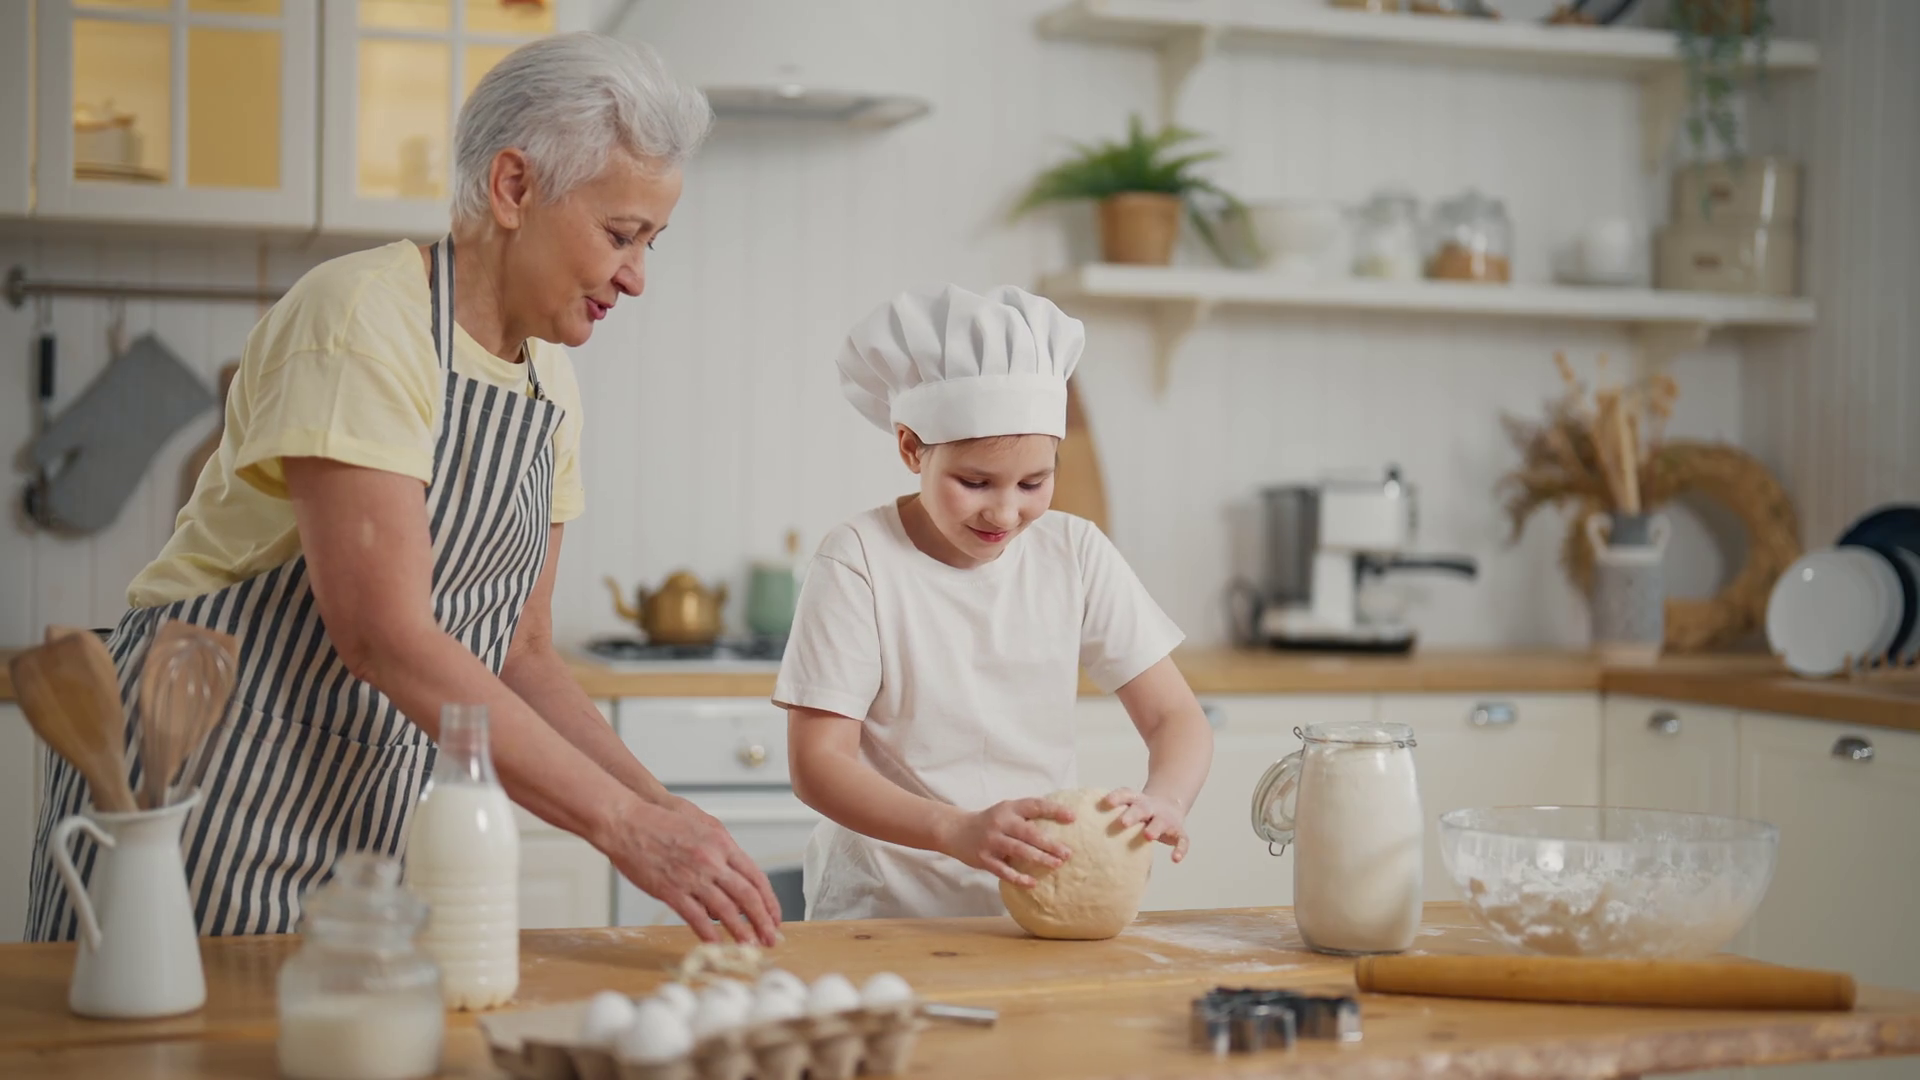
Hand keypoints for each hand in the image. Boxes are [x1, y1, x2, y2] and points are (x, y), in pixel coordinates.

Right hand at [601, 799, 782, 946]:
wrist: (628, 821)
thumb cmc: (661, 820)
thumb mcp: (702, 825)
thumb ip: (721, 847)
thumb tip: (736, 869)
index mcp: (722, 844)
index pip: (756, 877)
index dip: (769, 901)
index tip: (775, 917)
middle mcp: (712, 861)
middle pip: (748, 896)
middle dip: (763, 920)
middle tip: (772, 938)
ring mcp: (692, 877)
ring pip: (726, 910)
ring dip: (741, 931)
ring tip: (751, 947)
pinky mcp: (670, 891)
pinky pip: (696, 918)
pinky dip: (709, 934)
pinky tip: (717, 944)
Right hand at [937, 797, 1076, 888]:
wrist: (956, 830)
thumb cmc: (990, 822)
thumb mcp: (1006, 811)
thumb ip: (1026, 816)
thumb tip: (1060, 825)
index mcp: (1009, 808)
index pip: (1034, 805)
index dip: (1054, 810)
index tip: (1073, 817)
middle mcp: (1000, 822)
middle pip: (1028, 832)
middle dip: (1050, 843)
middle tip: (1068, 853)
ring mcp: (992, 841)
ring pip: (1019, 850)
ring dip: (1039, 858)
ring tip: (1056, 865)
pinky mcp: (984, 859)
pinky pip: (1004, 870)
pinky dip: (1018, 877)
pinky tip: (1032, 883)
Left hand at [1101, 787, 1189, 861]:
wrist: (1170, 805)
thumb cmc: (1139, 812)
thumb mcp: (1127, 808)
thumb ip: (1107, 817)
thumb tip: (1075, 831)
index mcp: (1136, 800)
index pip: (1126, 794)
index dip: (1116, 797)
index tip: (1106, 803)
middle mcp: (1151, 807)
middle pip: (1142, 807)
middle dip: (1133, 814)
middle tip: (1122, 822)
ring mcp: (1165, 819)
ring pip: (1161, 821)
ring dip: (1155, 827)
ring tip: (1148, 835)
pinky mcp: (1178, 831)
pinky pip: (1182, 839)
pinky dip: (1180, 848)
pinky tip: (1175, 859)